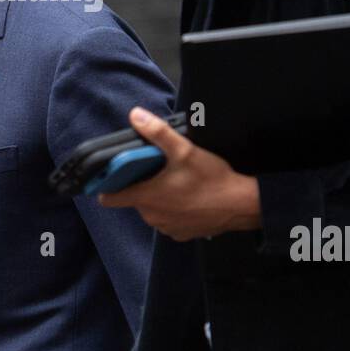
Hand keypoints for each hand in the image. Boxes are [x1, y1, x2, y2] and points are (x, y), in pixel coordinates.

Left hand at [96, 107, 261, 240]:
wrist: (241, 205)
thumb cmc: (213, 180)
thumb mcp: (184, 150)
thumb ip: (157, 132)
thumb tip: (136, 116)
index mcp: (147, 197)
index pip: (110, 198)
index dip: (108, 185)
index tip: (113, 175)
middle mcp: (152, 216)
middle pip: (135, 198)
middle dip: (142, 184)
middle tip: (159, 170)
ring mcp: (166, 227)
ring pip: (152, 209)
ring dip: (159, 197)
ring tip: (177, 182)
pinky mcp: (180, 234)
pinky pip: (168, 220)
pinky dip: (173, 210)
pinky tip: (188, 197)